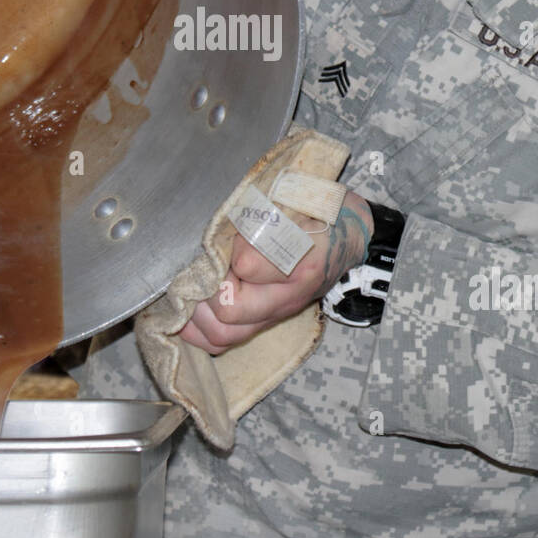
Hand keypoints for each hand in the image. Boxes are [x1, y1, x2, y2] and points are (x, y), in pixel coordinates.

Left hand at [179, 191, 373, 354]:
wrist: (349, 235)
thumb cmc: (320, 209)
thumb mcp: (298, 196)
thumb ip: (263, 209)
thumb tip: (223, 230)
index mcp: (302, 261)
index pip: (246, 264)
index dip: (226, 249)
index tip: (223, 235)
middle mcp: (289, 296)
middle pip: (229, 312)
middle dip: (203, 288)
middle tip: (197, 267)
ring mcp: (276, 313)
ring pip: (223, 335)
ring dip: (195, 313)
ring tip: (188, 287)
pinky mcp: (264, 321)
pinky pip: (225, 341)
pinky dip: (198, 329)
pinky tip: (188, 308)